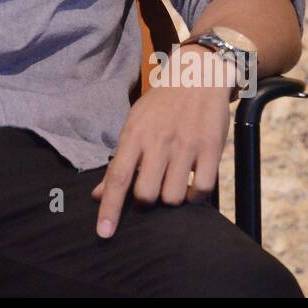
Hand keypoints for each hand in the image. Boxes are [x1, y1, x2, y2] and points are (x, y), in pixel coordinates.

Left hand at [90, 45, 234, 237]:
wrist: (197, 75)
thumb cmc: (160, 105)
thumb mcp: (134, 125)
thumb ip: (118, 163)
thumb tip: (96, 194)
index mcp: (135, 136)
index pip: (116, 177)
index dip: (109, 208)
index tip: (103, 232)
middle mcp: (158, 142)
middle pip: (146, 194)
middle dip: (146, 202)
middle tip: (151, 188)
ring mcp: (186, 146)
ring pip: (173, 197)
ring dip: (171, 198)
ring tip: (172, 182)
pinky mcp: (211, 149)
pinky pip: (202, 190)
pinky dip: (196, 196)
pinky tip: (191, 185)